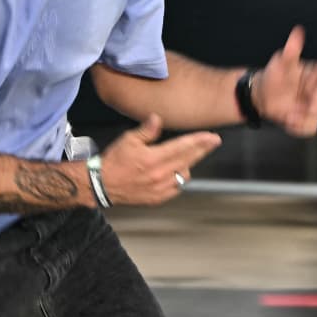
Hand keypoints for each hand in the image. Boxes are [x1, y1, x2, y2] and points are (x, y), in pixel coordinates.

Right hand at [98, 114, 220, 205]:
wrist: (102, 185)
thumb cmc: (114, 161)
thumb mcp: (128, 140)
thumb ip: (146, 130)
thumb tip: (158, 119)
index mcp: (154, 158)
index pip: (183, 147)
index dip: (200, 141)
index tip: (212, 137)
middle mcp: (160, 174)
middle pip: (189, 160)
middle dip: (203, 149)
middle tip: (214, 142)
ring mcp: (160, 188)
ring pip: (185, 174)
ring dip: (189, 164)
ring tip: (190, 155)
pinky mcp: (157, 198)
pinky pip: (177, 188)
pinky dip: (180, 179)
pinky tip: (178, 172)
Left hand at [251, 26, 316, 138]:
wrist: (261, 95)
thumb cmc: (274, 75)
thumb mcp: (281, 61)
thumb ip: (292, 48)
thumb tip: (298, 31)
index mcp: (313, 73)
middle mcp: (315, 89)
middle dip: (316, 98)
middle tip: (308, 96)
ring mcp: (310, 105)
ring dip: (304, 116)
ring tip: (291, 114)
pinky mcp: (303, 119)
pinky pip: (309, 127)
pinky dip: (299, 126)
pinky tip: (289, 120)